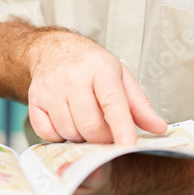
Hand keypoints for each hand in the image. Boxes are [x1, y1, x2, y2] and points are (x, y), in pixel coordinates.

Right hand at [27, 32, 165, 144]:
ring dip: (81, 136)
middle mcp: (73, 77)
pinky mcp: (34, 99)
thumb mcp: (120, 77)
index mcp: (100, 69)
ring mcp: (50, 88)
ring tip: (85, 121)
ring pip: (69, 132)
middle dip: (102, 138)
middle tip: (106, 132)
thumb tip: (159, 128)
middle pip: (90, 126)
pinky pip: (47, 133)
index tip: (128, 145)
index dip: (121, 127)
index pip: (113, 102)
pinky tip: (66, 121)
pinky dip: (59, 135)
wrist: (53, 49)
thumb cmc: (91, 66)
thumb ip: (140, 105)